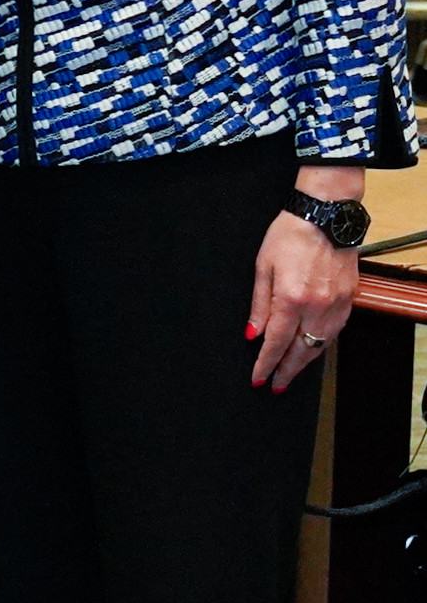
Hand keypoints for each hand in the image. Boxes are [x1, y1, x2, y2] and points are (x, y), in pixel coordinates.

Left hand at [250, 208, 360, 392]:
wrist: (325, 216)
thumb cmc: (289, 235)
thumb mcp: (262, 266)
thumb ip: (259, 304)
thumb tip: (253, 334)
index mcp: (291, 299)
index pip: (275, 342)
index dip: (266, 363)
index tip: (258, 378)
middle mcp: (317, 306)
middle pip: (300, 350)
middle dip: (287, 371)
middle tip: (275, 385)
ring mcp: (337, 304)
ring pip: (321, 345)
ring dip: (305, 361)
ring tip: (291, 372)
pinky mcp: (350, 299)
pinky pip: (335, 331)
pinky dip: (321, 344)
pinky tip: (311, 349)